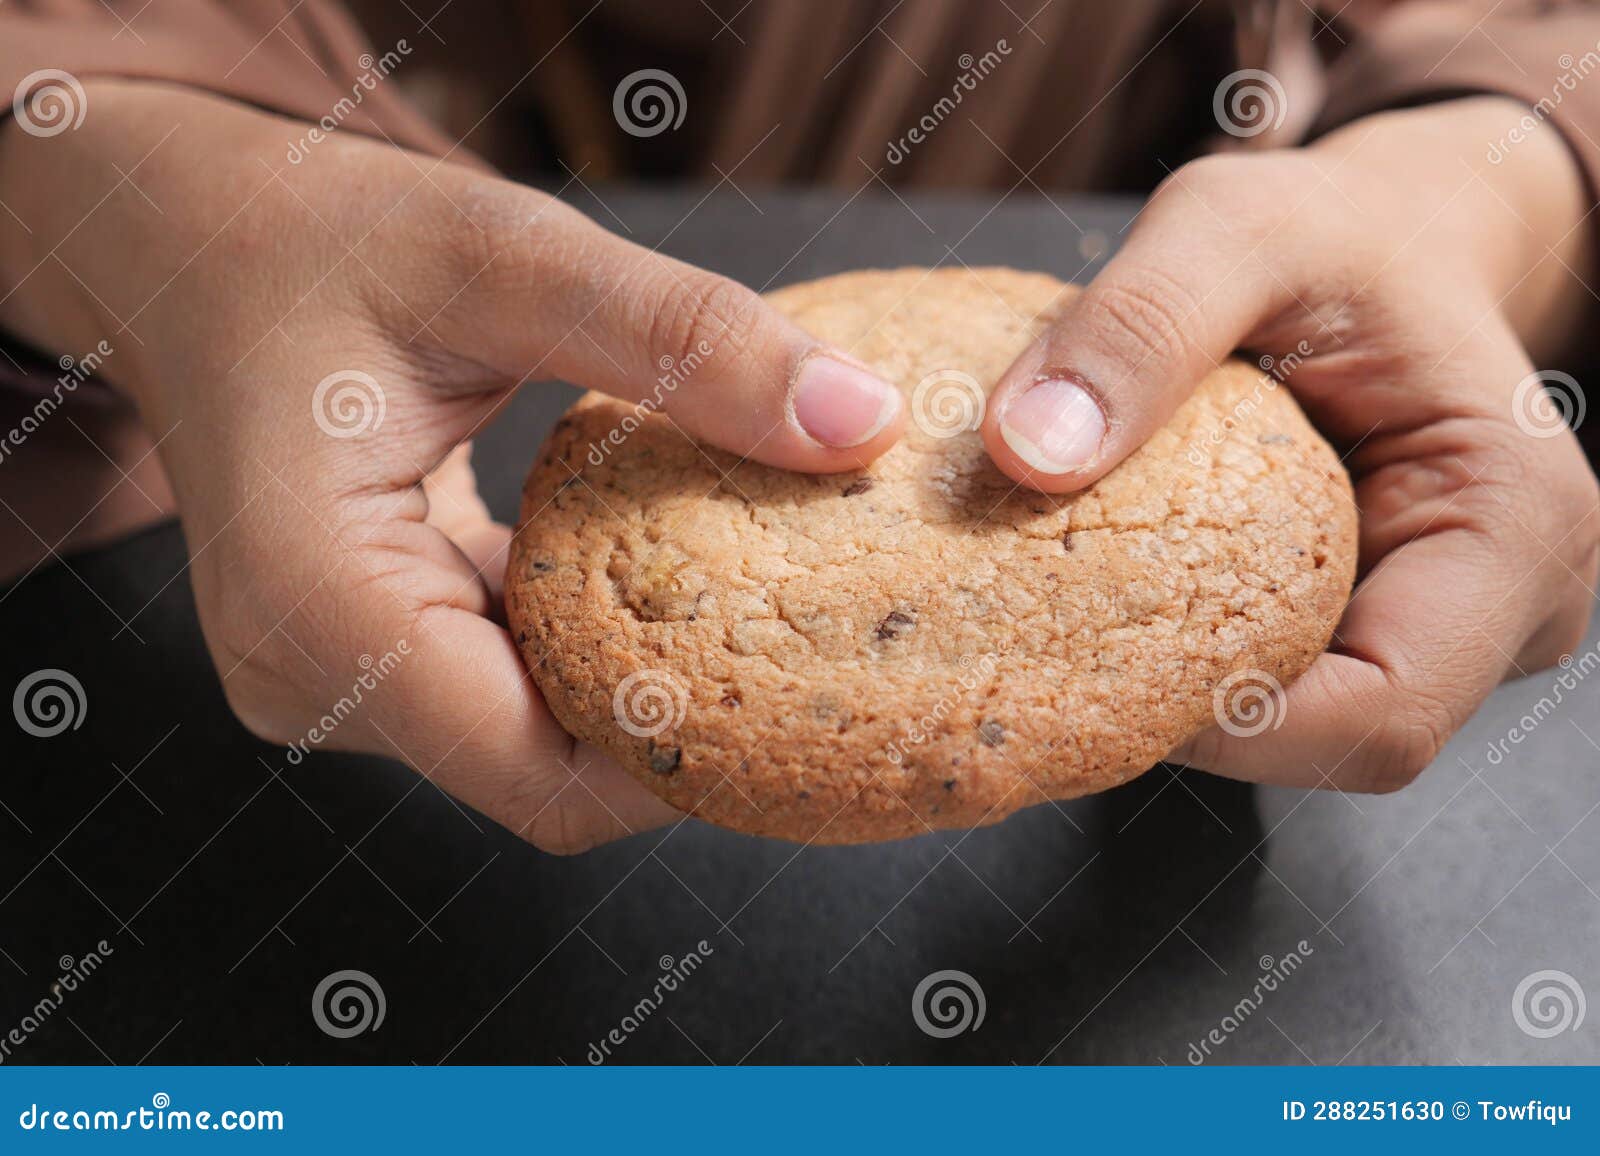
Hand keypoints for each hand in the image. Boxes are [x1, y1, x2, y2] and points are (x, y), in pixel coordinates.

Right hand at [0, 81, 904, 851]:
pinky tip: (663, 572)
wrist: (189, 248)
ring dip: (647, 680)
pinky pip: (509, 689)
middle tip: (821, 639)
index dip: (694, 760)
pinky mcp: (369, 656)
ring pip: (536, 740)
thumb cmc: (313, 238)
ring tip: (760, 598)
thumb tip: (862, 423)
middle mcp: (314, 677)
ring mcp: (335, 680)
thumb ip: (680, 339)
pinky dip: (595, 644)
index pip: (543, 774)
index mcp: (320, 606)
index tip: (821, 689)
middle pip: (549, 773)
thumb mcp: (504, 256)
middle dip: (691, 723)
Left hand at [981, 96, 1599, 791]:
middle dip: (1186, 713)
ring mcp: (1444, 627)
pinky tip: (1106, 604)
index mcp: (1513, 527)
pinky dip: (1186, 654)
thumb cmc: (1334, 232)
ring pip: (1298, 726)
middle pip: (1333, 741)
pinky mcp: (1380, 623)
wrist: (1382, 244)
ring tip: (1066, 625)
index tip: (1082, 672)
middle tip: (1046, 651)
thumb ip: (1139, 323)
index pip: (1381, 716)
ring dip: (1176, 689)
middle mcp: (1503, 605)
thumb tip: (1027, 452)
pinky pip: (1278, 678)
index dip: (1229, 729)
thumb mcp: (1233, 228)